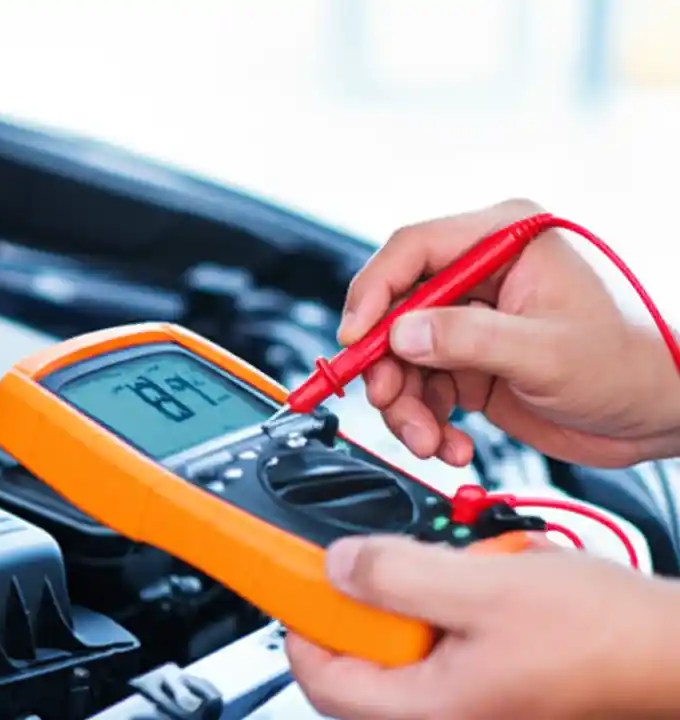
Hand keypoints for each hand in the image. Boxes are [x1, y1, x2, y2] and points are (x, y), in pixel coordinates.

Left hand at [287, 535, 679, 718]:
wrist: (674, 650)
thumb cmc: (604, 636)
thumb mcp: (484, 585)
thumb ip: (398, 574)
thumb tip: (335, 566)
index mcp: (429, 707)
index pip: (321, 680)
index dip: (299, 624)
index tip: (294, 581)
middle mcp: (444, 714)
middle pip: (359, 665)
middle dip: (370, 608)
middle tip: (386, 567)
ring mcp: (468, 702)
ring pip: (404, 649)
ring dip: (421, 600)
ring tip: (466, 575)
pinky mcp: (491, 683)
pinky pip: (444, 643)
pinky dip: (455, 606)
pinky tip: (494, 584)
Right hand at [338, 198, 679, 467]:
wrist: (663, 413)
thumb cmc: (632, 364)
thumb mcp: (546, 351)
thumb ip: (469, 339)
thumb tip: (402, 333)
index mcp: (504, 240)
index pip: (414, 250)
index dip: (374, 293)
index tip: (356, 340)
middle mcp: (481, 274)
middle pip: (397, 310)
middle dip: (389, 366)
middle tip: (391, 403)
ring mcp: (474, 320)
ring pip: (403, 357)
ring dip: (406, 405)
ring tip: (431, 441)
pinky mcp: (470, 362)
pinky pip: (422, 388)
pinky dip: (427, 421)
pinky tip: (452, 444)